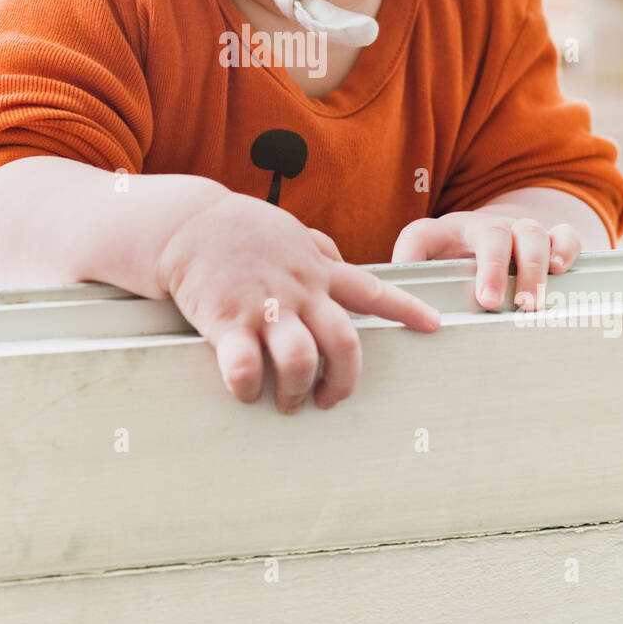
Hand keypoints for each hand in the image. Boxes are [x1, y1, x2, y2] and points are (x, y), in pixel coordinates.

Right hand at [156, 190, 440, 412]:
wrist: (188, 222)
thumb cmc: (240, 229)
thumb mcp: (290, 231)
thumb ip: (317, 250)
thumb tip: (338, 257)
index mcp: (317, 270)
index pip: (372, 291)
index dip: (406, 310)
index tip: (434, 327)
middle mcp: (299, 290)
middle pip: (344, 342)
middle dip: (345, 380)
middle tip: (330, 398)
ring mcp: (265, 306)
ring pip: (302, 360)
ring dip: (298, 390)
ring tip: (287, 401)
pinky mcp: (227, 320)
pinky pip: (245, 367)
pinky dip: (248, 388)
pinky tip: (245, 390)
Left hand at [391, 210, 580, 310]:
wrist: (493, 238)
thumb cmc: (455, 263)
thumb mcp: (428, 271)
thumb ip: (410, 289)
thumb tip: (398, 317)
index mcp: (443, 234)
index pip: (420, 236)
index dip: (414, 256)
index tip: (420, 292)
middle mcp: (482, 228)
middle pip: (491, 234)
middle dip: (492, 268)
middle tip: (490, 303)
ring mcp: (518, 231)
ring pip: (530, 234)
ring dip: (532, 268)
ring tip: (529, 303)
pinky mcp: (549, 240)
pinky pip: (564, 235)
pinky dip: (565, 250)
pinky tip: (561, 272)